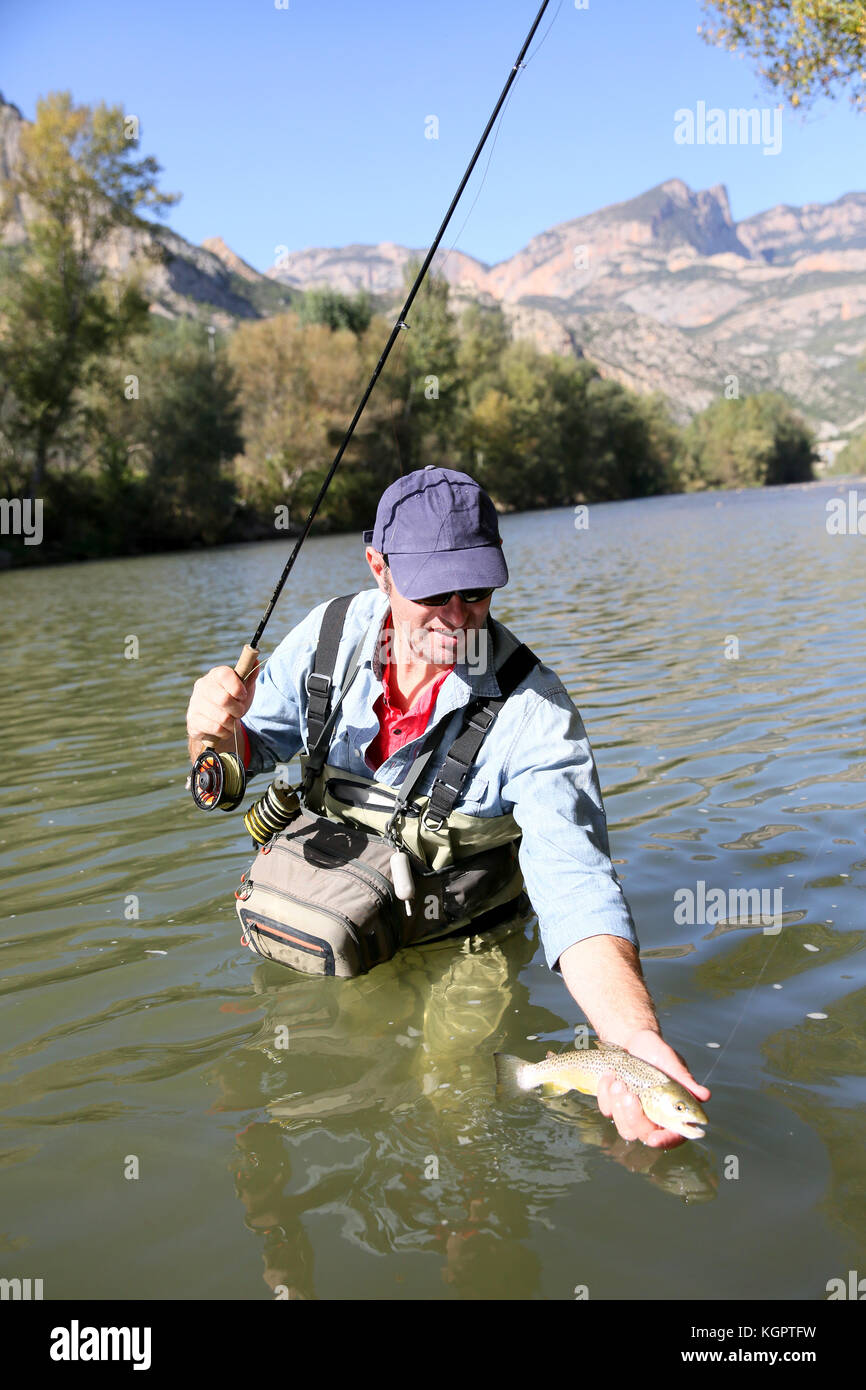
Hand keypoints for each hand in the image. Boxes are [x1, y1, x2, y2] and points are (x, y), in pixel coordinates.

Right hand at [186, 663, 257, 752]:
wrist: (218, 722)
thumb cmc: (233, 701)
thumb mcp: (244, 689)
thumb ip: (250, 676)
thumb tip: (255, 661)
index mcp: (215, 675)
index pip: (225, 675)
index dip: (237, 688)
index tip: (243, 695)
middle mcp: (202, 686)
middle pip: (224, 700)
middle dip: (238, 709)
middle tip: (239, 711)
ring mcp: (195, 703)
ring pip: (222, 717)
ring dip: (233, 723)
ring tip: (232, 721)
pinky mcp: (193, 720)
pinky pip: (216, 729)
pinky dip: (225, 732)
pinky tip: (224, 728)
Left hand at [596, 1029, 709, 1148]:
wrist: (632, 1040)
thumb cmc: (657, 1053)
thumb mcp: (672, 1063)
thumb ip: (685, 1080)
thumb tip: (705, 1095)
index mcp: (673, 1112)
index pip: (674, 1136)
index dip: (665, 1141)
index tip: (654, 1138)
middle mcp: (654, 1118)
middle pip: (644, 1135)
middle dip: (634, 1117)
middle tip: (628, 1094)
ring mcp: (633, 1114)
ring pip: (624, 1127)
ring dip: (618, 1105)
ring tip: (618, 1081)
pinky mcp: (615, 1106)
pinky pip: (607, 1110)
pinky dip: (605, 1093)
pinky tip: (609, 1076)